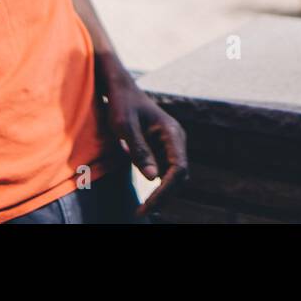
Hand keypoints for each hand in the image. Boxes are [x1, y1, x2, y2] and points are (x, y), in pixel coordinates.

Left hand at [102, 68, 188, 217]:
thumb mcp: (124, 125)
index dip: (166, 190)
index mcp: (172, 132)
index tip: (148, 204)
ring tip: (143, 209)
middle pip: (180, 176)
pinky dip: (158, 188)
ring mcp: (170, 145)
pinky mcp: (162, 150)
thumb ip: (139, 150)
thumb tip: (153, 177)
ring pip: (174, 177)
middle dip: (165, 196)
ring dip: (163, 194)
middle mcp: (176, 140)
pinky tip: (146, 199)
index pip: (179, 168)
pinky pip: (166, 173)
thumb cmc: (121, 104)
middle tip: (142, 211)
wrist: (120, 89)